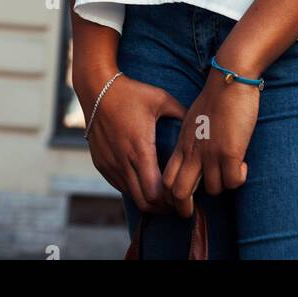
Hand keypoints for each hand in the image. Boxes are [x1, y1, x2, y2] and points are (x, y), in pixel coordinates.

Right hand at [78, 73, 187, 215]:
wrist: (96, 89)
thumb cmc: (131, 93)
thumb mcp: (161, 99)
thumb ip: (182, 112)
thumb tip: (201, 123)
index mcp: (140, 149)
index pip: (155, 193)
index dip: (170, 201)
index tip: (182, 196)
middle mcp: (123, 162)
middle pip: (144, 202)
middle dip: (162, 207)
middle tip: (175, 203)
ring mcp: (110, 165)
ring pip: (131, 196)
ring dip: (147, 200)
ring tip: (162, 195)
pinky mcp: (101, 164)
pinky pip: (119, 186)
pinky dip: (133, 189)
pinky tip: (144, 181)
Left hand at [161, 69, 260, 218]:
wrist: (229, 77)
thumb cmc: (216, 96)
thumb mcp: (193, 120)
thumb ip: (191, 140)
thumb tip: (194, 158)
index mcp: (183, 143)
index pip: (166, 179)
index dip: (171, 197)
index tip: (182, 201)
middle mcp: (193, 151)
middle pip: (179, 192)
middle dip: (185, 209)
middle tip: (194, 213)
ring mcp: (211, 152)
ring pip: (213, 190)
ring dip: (223, 186)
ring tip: (231, 173)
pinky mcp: (230, 152)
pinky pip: (233, 181)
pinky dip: (239, 179)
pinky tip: (244, 166)